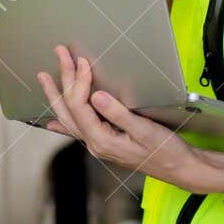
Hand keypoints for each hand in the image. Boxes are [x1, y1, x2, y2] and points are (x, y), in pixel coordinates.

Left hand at [37, 45, 221, 192]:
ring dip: (56, 96)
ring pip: (68, 118)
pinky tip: (52, 122)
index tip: (81, 61)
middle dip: (62, 80)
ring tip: (45, 78)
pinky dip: (63, 122)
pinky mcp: (105, 143)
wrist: (179, 169)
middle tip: (58, 54)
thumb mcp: (144, 130)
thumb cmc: (166, 151)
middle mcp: (95, 144)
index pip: (80, 106)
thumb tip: (96, 96)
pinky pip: (77, 130)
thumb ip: (118, 114)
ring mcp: (98, 145)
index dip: (78, 81)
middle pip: (69, 109)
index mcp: (102, 140)